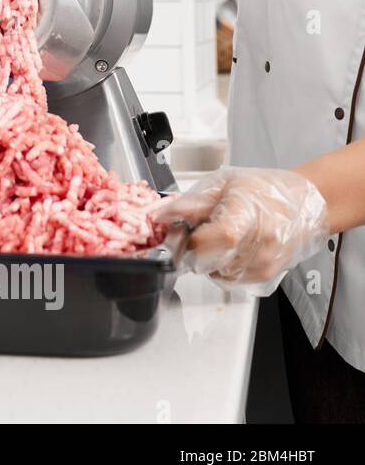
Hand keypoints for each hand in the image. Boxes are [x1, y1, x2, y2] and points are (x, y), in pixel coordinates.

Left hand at [150, 168, 329, 294]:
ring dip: (208, 261)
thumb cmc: (265, 190)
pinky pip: (232, 280)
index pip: (221, 237)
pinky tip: (229, 250)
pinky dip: (222, 268)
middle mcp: (263, 240)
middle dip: (196, 251)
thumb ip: (192, 203)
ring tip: (219, 239)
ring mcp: (267, 260)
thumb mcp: (224, 184)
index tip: (186, 231)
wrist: (304, 203)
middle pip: (214, 261)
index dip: (194, 239)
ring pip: (219, 274)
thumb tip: (161, 214)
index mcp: (250, 213)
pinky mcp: (267, 274)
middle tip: (200, 235)